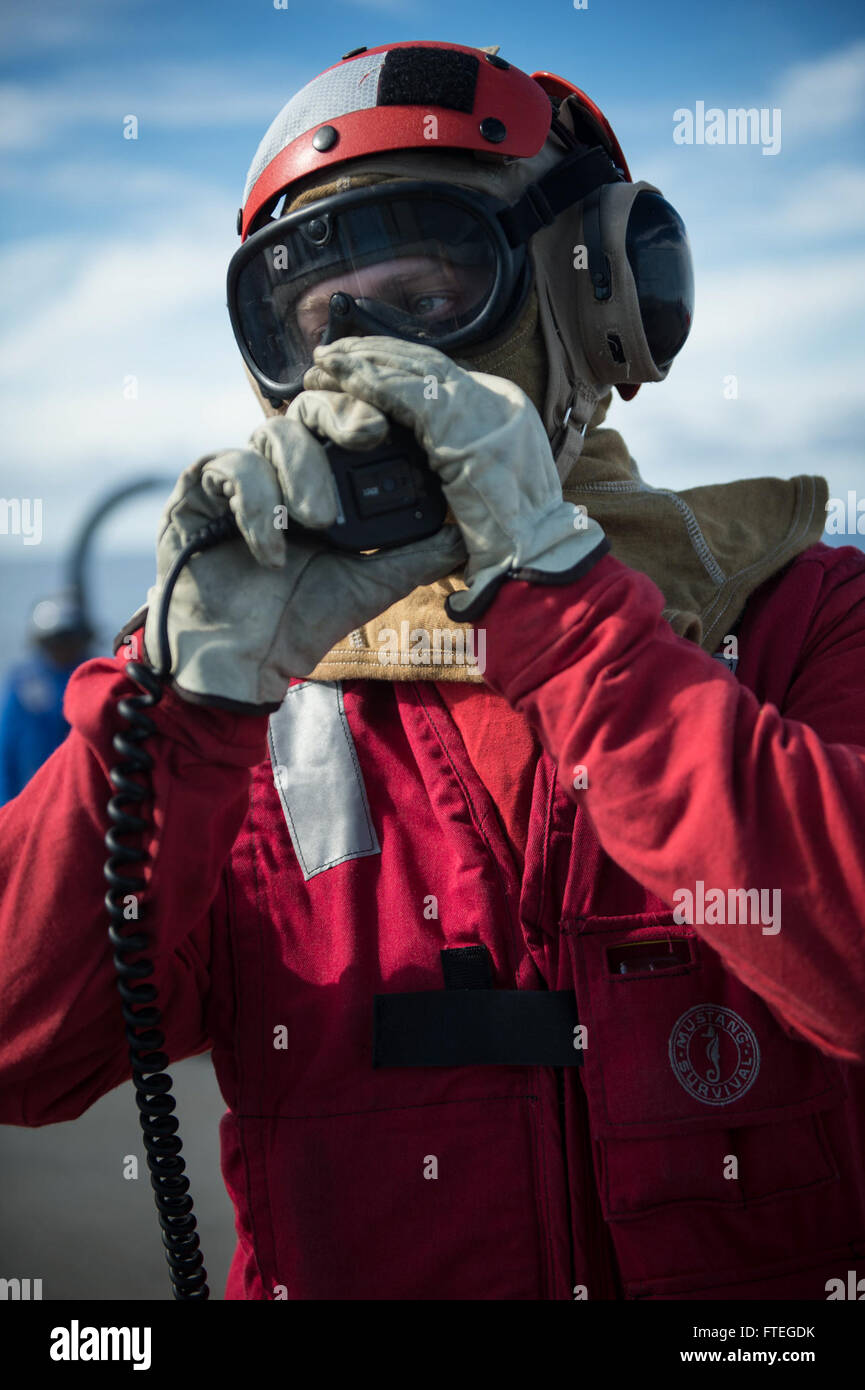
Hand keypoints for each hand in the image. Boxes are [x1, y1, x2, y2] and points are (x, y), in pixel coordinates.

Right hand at [141, 389, 466, 711]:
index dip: (370, 414)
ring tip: (316, 522)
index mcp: (324, 484)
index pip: (348, 426)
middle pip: (310, 409)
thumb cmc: (302, 623)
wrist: (242, 664)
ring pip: (272, 435)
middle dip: (342, 415)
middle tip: (369, 434)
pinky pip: (228, 467)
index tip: (399, 425)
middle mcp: (282, 473)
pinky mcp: (198, 492)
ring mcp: (240, 479)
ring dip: (301, 472)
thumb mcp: (373, 584)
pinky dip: (255, 502)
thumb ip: (418, 555)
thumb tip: (471, 532)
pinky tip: (270, 549)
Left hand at [304, 337, 608, 619]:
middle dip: (376, 356)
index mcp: (506, 414)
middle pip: (426, 363)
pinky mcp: (458, 420)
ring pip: (411, 366)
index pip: (445, 379)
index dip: (400, 370)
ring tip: (324, 358)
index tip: (364, 374)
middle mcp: (497, 398)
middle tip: (332, 357)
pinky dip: (364, 379)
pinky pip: (399, 389)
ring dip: (362, 359)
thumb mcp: (490, 498)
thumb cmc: (519, 546)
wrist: (539, 558)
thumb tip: (436, 472)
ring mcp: (481, 404)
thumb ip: (462, 474)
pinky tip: (335, 373)